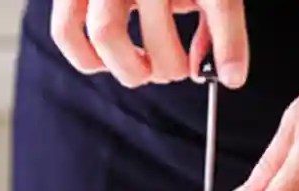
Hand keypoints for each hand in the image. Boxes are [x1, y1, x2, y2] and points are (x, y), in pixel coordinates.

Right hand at [50, 0, 247, 87]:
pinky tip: (106, 61)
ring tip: (143, 70)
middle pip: (156, 31)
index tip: (231, 75)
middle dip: (169, 67)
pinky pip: (67, 30)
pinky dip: (87, 58)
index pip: (217, 2)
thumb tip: (223, 70)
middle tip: (174, 71)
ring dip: (128, 67)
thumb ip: (216, 19)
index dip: (228, 45)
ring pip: (106, 33)